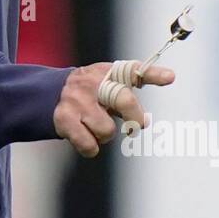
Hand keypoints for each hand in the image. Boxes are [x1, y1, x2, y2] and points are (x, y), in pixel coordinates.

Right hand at [52, 61, 174, 157]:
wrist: (48, 94)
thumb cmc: (90, 92)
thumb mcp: (108, 84)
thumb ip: (129, 91)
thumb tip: (153, 106)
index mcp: (107, 72)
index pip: (133, 70)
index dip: (152, 74)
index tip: (170, 77)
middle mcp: (92, 83)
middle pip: (124, 101)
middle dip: (134, 119)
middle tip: (134, 127)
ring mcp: (76, 100)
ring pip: (107, 130)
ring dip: (104, 135)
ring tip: (96, 126)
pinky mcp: (64, 119)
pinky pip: (89, 145)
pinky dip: (90, 148)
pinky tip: (84, 136)